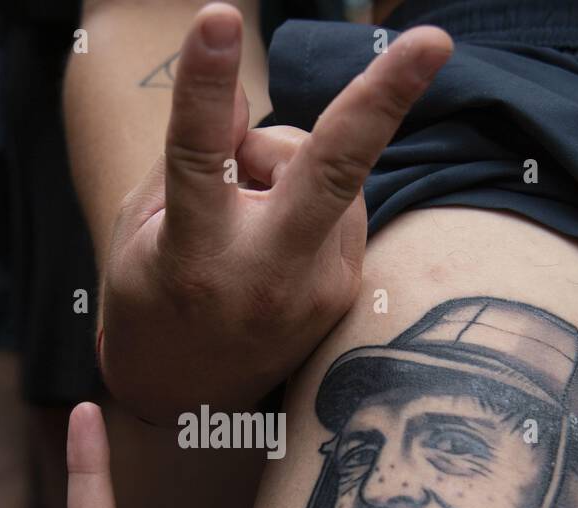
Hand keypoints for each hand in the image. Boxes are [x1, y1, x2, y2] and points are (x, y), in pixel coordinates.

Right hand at [100, 2, 453, 420]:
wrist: (183, 399)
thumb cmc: (151, 295)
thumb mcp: (144, 223)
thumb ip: (193, 152)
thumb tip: (244, 96)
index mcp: (194, 256)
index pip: (197, 154)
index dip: (205, 85)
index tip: (214, 17)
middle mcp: (265, 277)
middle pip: (332, 172)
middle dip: (385, 99)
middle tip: (434, 40)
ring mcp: (316, 291)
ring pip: (329, 169)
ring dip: (290, 163)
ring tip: (242, 212)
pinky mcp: (344, 294)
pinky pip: (340, 204)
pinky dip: (309, 194)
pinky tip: (272, 232)